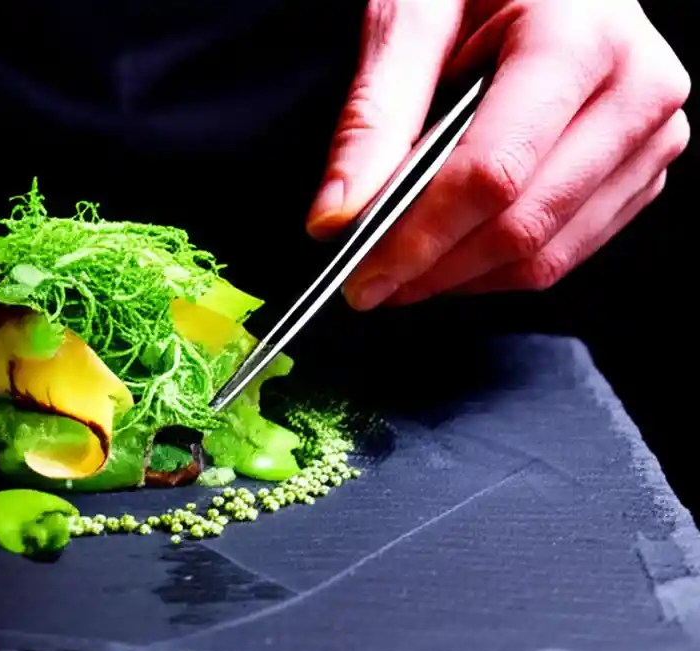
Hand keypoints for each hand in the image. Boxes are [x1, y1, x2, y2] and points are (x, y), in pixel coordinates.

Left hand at [306, 0, 689, 309]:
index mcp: (583, 35)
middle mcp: (639, 90)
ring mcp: (653, 137)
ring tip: (396, 266)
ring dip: (457, 277)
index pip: (495, 172)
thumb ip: (373, 115)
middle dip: (431, 268)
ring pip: (544, 255)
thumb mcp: (410, 14)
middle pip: (522, 224)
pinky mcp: (641, 173)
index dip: (420, 237)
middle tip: (365, 284)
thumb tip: (337, 217)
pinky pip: (562, 252)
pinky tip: (445, 248)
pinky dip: (492, 268)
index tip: (360, 274)